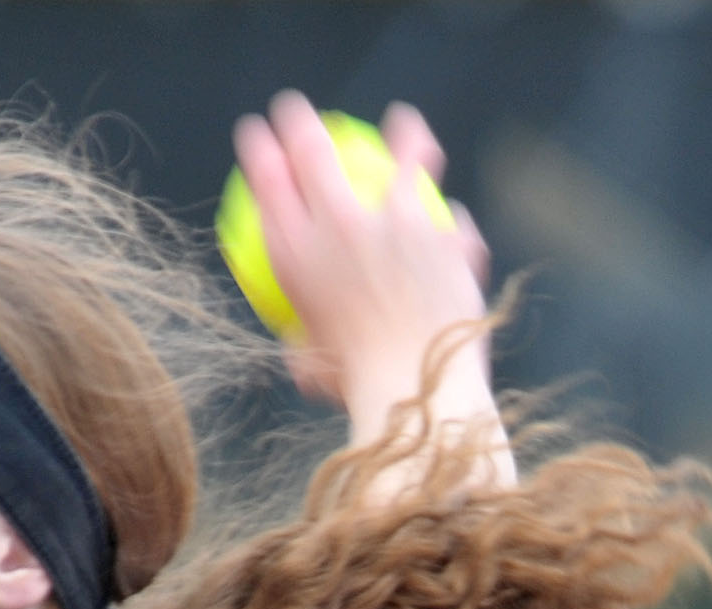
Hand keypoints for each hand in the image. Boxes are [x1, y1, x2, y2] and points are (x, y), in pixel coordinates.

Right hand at [233, 93, 491, 408]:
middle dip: (299, 121)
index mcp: (297, 254)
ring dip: (403, 135)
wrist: (416, 393)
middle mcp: (342, 225)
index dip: (259, 149)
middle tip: (298, 111)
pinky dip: (452, 224)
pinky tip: (456, 220)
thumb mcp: (314, 372)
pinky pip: (452, 220)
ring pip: (402, 158)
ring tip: (405, 125)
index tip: (256, 134)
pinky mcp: (446, 237)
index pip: (267, 181)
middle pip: (314, 151)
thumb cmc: (357, 390)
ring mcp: (399, 223)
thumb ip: (306, 349)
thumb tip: (300, 354)